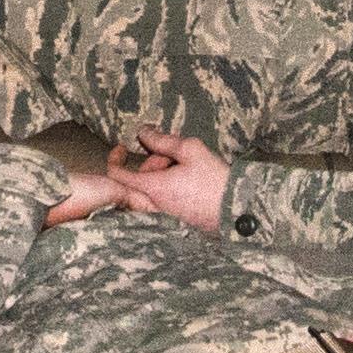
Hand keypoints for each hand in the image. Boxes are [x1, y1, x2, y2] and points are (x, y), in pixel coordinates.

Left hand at [43, 125, 231, 232]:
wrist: (238, 210)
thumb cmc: (214, 179)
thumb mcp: (190, 150)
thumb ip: (162, 140)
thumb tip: (141, 131)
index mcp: (153, 188)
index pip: (118, 175)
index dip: (114, 159)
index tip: (121, 147)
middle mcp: (154, 206)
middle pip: (139, 181)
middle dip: (151, 163)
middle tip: (172, 155)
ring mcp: (165, 216)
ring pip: (152, 191)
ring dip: (162, 175)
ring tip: (185, 166)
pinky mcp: (176, 221)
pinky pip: (163, 201)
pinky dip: (170, 188)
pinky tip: (190, 180)